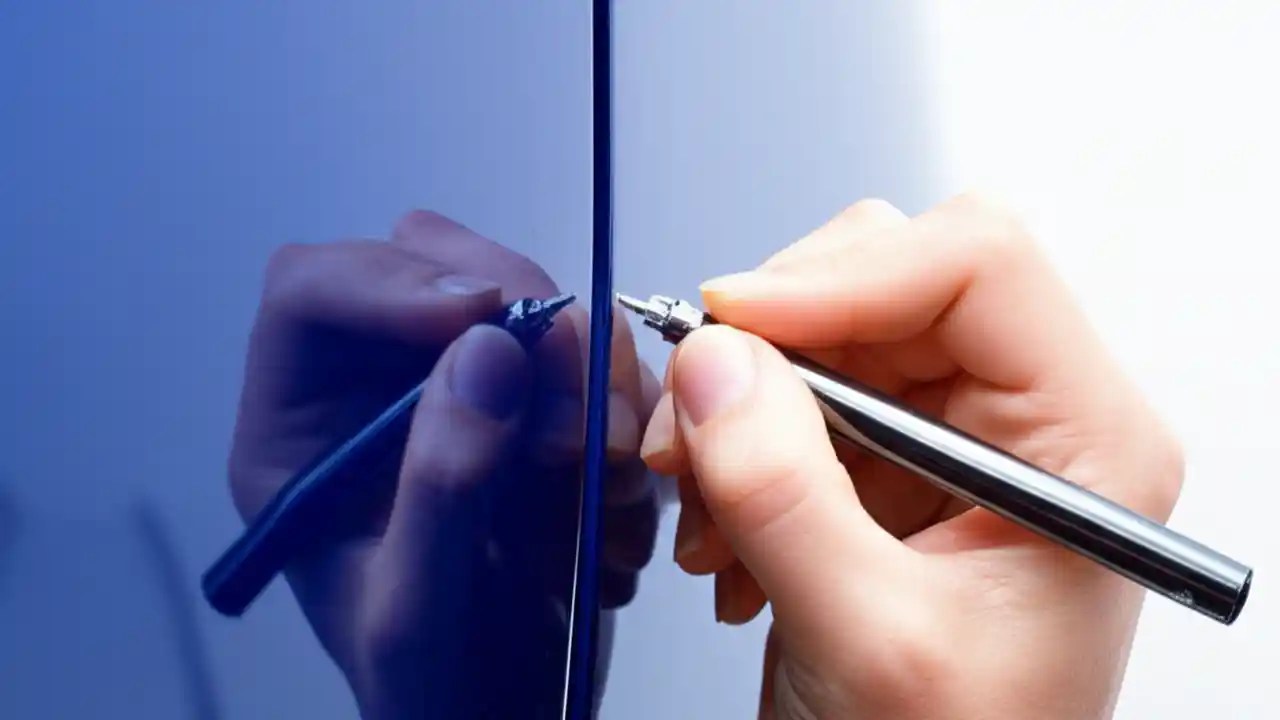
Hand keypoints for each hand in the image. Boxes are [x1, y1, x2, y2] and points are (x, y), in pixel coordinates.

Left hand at [227, 211, 658, 717]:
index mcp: (304, 430)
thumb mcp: (420, 609)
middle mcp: (377, 388)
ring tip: (605, 483)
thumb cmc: (439, 688)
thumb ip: (443, 482)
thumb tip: (490, 349)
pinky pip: (594, 354)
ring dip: (589, 375)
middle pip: (437, 266)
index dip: (395, 283)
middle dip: (524, 325)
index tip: (491, 325)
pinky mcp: (539, 403)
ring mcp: (465, 387)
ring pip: (532, 301)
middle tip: (577, 427)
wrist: (509, 718)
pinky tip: (616, 499)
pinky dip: (626, 408)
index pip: (315, 291)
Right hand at [641, 194, 1183, 718]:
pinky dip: (735, 450)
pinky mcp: (890, 466)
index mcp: (1087, 443)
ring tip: (712, 518)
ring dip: (739, 409)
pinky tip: (729, 539)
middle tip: (695, 424)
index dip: (842, 276)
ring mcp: (955, 438)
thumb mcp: (867, 639)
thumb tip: (712, 361)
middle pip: (886, 280)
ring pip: (824, 332)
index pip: (977, 266)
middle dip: (770, 347)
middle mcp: (1030, 420)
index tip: (731, 325)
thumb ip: (783, 493)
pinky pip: (794, 393)